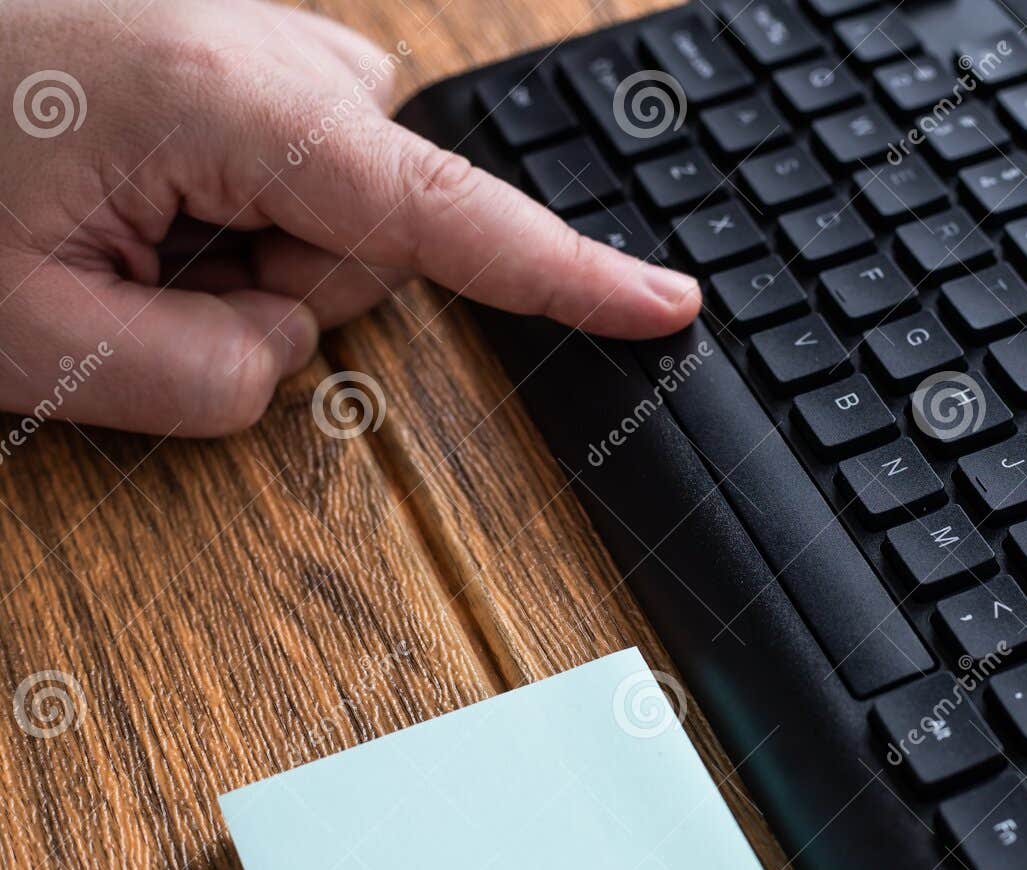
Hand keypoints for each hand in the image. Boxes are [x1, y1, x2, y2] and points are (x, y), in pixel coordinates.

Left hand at [0, 0, 700, 435]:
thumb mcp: (29, 335)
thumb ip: (207, 381)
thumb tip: (288, 348)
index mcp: (232, 103)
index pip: (448, 218)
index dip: (568, 276)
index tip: (667, 306)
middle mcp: (265, 44)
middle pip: (374, 228)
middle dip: (277, 282)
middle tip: (136, 270)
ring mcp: (249, 30)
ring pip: (334, 197)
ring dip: (242, 242)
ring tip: (115, 214)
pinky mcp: (230, 40)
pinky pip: (293, 151)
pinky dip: (234, 195)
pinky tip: (136, 180)